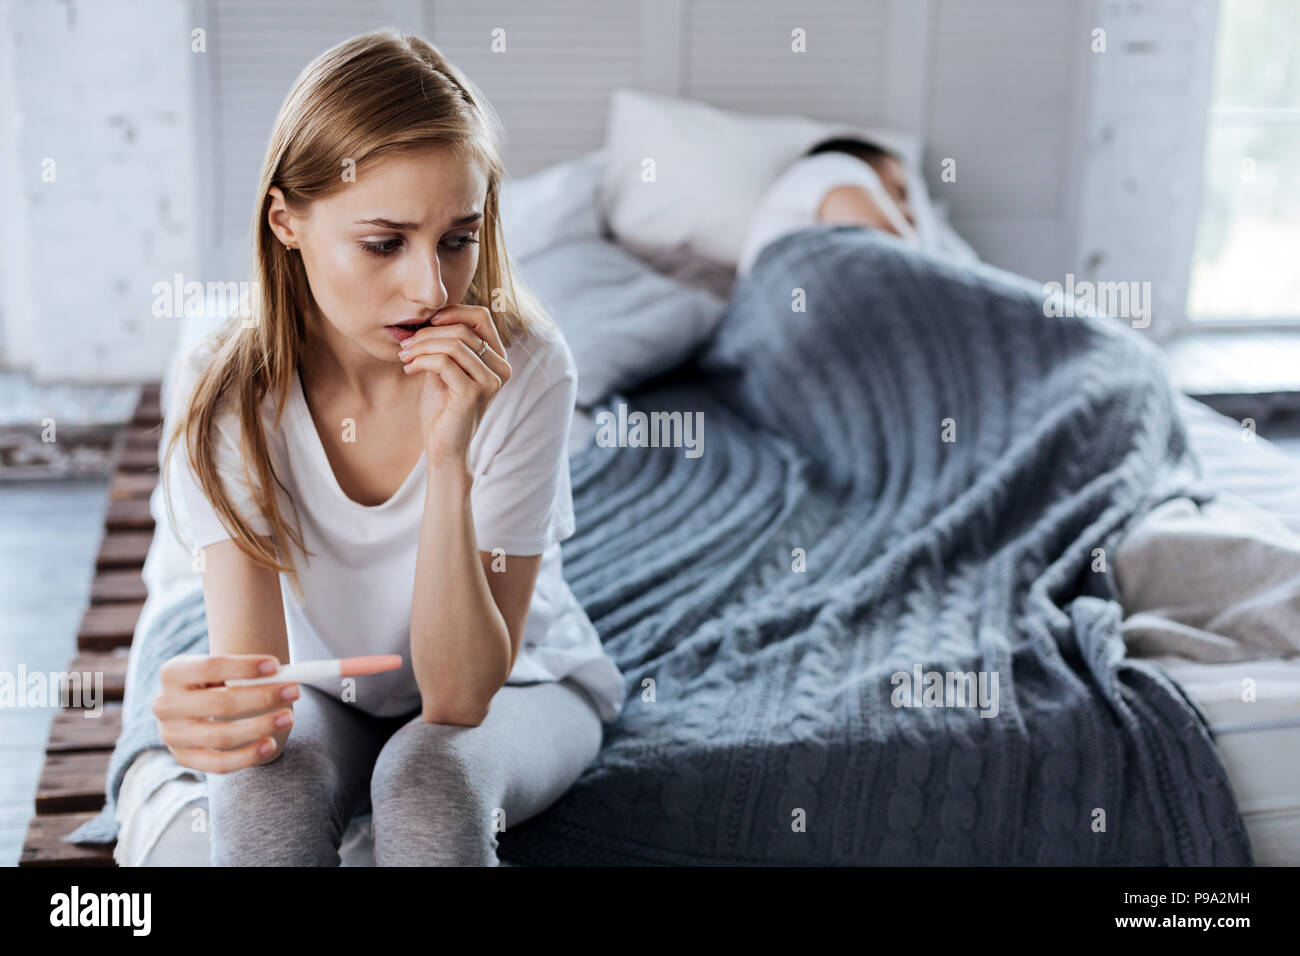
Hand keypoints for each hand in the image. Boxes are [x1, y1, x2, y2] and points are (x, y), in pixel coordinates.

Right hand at [153, 654, 299, 773]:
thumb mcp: (220, 669)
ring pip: (221, 736)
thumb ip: (247, 671)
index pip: (210, 667)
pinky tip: (270, 745)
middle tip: (294, 690)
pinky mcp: (183, 757)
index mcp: (172, 672)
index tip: (276, 666)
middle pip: (219, 703)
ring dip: (260, 726)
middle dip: (262, 697)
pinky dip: (247, 756)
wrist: (189, 706)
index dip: (244, 667)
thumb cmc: (213, 682)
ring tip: (289, 717)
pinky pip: (218, 764)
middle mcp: (165, 704)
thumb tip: (288, 675)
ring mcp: (171, 734)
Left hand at [396, 305, 510, 468]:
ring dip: (421, 346)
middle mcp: (501, 368)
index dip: (452, 313)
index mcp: (497, 358)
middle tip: (405, 346)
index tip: (425, 323)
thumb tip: (430, 315)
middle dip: (428, 333)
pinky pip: (444, 362)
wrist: (443, 446)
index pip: (481, 317)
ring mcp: (490, 381)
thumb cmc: (443, 407)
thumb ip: (447, 344)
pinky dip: (421, 361)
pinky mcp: (473, 393)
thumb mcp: (446, 368)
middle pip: (463, 329)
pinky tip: (409, 369)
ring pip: (453, 344)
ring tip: (405, 357)